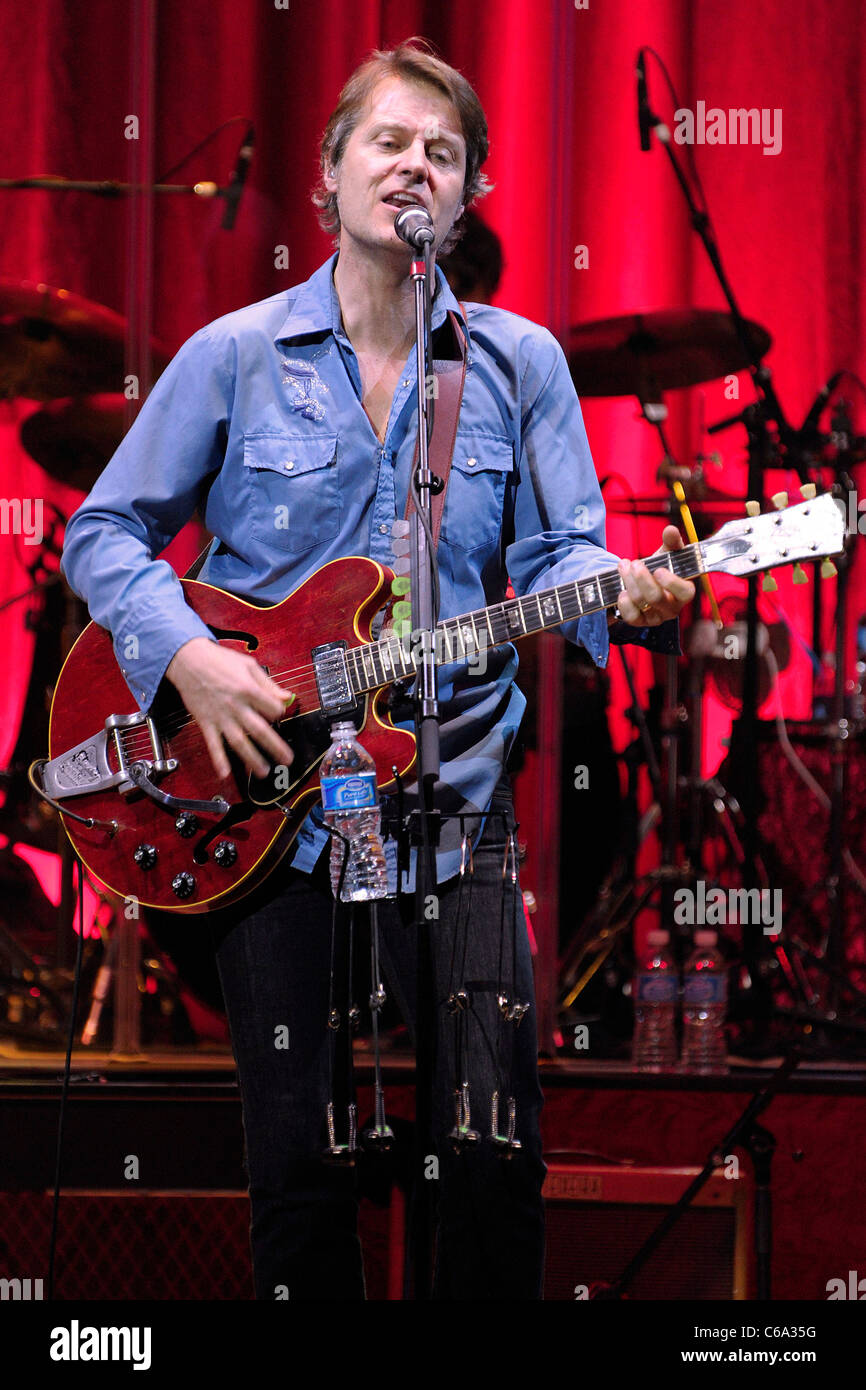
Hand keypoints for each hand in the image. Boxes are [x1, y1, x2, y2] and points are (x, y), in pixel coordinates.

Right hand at [166, 637, 294, 779]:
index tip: (279, 715)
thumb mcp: (249, 665)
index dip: (279, 713)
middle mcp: (236, 705)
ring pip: (239, 742)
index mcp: (249, 689)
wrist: (189, 660)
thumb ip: (268, 684)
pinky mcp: (206, 722)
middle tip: (287, 760)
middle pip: (260, 730)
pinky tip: (225, 773)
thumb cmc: (220, 660)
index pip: (273, 709)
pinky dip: (218, 759)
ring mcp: (220, 716)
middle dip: (275, 747)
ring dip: (252, 759)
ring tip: (264, 772)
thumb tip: (287, 697)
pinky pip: (213, 744)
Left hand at [614, 525, 694, 625]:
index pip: (686, 592)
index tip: (659, 570)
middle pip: (656, 597)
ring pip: (641, 602)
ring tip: (624, 566)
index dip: (672, 583)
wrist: (644, 582)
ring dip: (629, 582)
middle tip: (634, 563)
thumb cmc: (660, 567)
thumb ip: (671, 542)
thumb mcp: (667, 554)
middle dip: (642, 578)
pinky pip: (631, 617)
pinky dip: (624, 603)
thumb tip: (671, 530)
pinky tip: (621, 591)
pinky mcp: (641, 622)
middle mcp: (672, 607)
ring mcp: (656, 617)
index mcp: (684, 591)